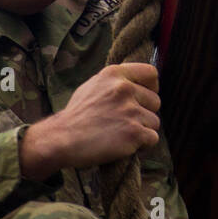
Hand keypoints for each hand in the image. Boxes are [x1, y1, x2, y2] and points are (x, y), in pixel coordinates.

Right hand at [20, 62, 160, 179]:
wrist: (62, 139)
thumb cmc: (76, 117)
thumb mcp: (92, 87)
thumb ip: (115, 83)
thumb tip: (135, 85)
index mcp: (114, 74)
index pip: (151, 72)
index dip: (151, 87)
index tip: (144, 98)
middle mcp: (124, 89)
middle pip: (155, 101)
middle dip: (145, 113)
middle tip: (125, 123)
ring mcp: (130, 110)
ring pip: (154, 121)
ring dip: (143, 131)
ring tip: (121, 135)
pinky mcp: (134, 132)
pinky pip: (153, 138)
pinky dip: (142, 146)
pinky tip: (125, 145)